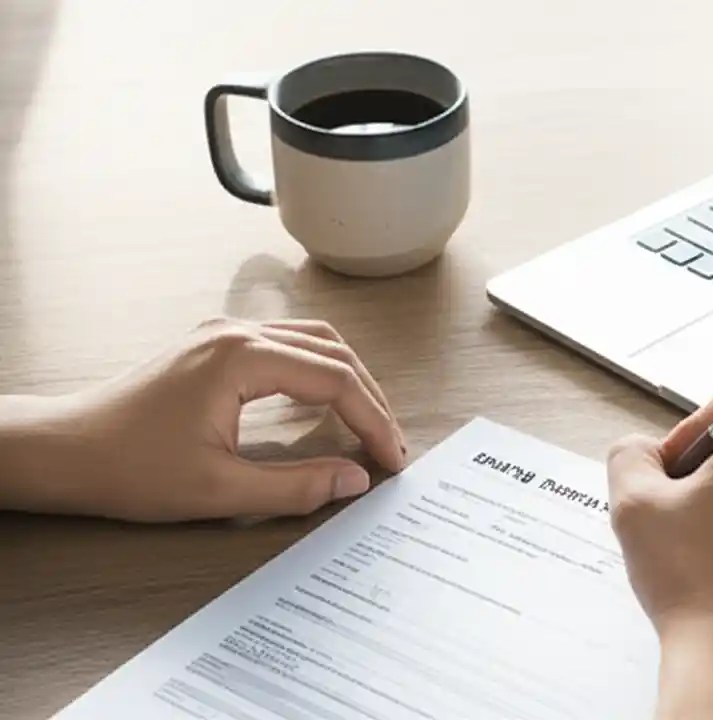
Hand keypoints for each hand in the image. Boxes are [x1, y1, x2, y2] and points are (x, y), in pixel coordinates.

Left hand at [0, 317, 404, 520]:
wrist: (62, 451)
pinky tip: (323, 404)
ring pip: (313, 341)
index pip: (335, 380)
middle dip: (370, 397)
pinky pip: (286, 345)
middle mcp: (236, 333)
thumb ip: (296, 486)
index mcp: (241, 358)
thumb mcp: (219, 491)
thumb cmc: (127, 468)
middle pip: (333, 351)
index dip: (373, 421)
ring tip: (367, 424)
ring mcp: (223, 334)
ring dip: (348, 379)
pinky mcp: (213, 346)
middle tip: (389, 444)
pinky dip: (318, 372)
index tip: (392, 458)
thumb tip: (354, 479)